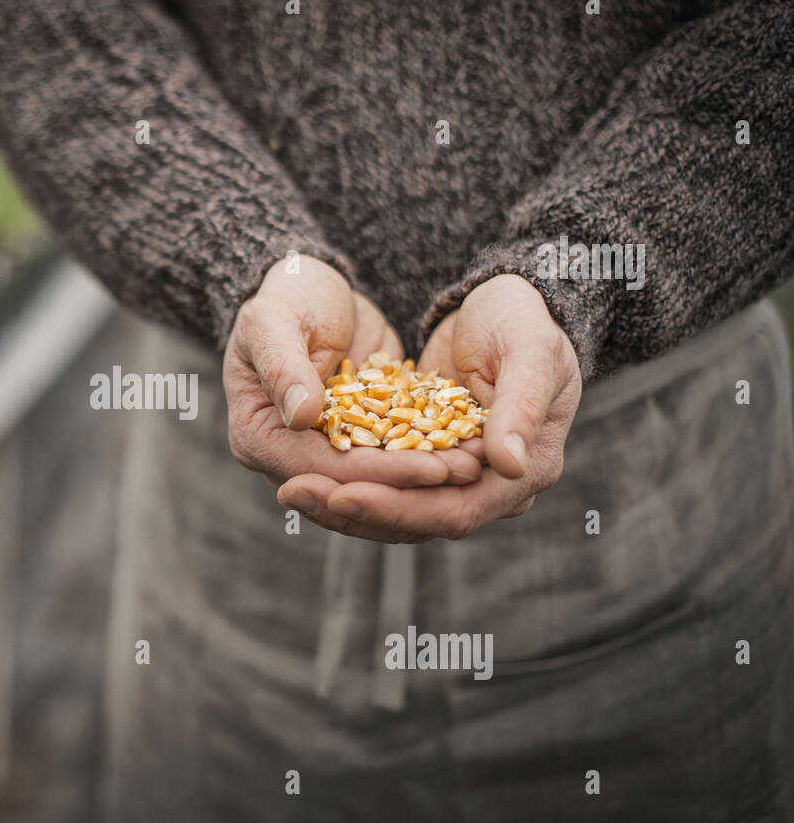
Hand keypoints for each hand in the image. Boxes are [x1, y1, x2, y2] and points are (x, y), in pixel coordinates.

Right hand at [223, 256, 485, 488]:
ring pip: (375, 490)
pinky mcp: (354, 446)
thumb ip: (285, 367)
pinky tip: (472, 456)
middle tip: (469, 474)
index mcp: (257, 436)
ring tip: (478, 468)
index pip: (322, 468)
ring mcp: (321, 456)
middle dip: (411, 486)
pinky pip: (392, 466)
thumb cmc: (287, 297)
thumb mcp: (276, 321)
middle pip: (351, 490)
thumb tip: (303, 417)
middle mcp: (287, 459)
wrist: (314, 288)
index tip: (432, 469)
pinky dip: (429, 466)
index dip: (378, 473)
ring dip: (426, 486)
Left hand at [275, 274, 580, 540]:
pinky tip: (303, 472)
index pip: (455, 510)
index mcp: (527, 470)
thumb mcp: (529, 348)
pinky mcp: (428, 460)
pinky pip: (385, 483)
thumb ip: (521, 404)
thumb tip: (507, 466)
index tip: (343, 495)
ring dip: (343, 503)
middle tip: (297, 494)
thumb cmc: (523, 317)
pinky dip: (348, 480)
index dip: (398, 508)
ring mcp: (460, 478)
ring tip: (293, 490)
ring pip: (397, 509)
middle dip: (357, 511)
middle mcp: (495, 487)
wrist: (503, 301)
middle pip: (418, 521)